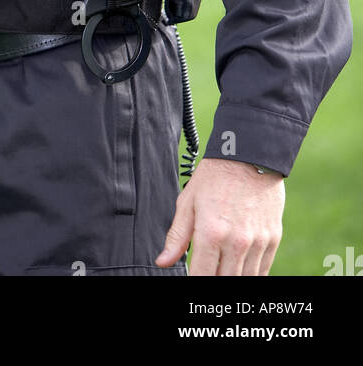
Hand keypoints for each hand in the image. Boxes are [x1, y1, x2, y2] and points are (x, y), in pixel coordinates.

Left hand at [155, 157, 284, 275]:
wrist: (250, 154)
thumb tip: (163, 262)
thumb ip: (177, 236)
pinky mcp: (273, 239)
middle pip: (225, 282)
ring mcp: (257, 242)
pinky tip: (240, 268)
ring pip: (245, 280)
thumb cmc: (215, 176)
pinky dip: (251, 274)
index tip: (193, 278)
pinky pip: (263, 270)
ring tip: (222, 269)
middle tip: (207, 271)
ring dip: (232, 278)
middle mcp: (236, 242)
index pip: (202, 278)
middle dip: (214, 281)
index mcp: (211, 233)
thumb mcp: (188, 201)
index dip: (195, 282)